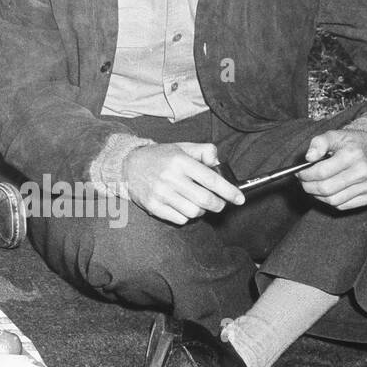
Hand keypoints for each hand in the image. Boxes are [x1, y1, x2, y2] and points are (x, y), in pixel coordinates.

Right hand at [122, 141, 243, 224]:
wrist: (127, 166)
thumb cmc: (159, 157)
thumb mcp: (181, 147)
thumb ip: (203, 150)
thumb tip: (218, 162)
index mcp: (180, 161)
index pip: (211, 180)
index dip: (229, 191)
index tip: (239, 199)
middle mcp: (170, 177)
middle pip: (205, 200)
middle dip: (219, 205)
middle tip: (219, 203)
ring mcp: (160, 193)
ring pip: (194, 212)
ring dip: (201, 211)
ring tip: (198, 204)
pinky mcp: (153, 206)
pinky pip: (179, 219)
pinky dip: (186, 216)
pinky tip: (183, 207)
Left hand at [296, 129, 366, 209]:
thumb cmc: (353, 143)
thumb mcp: (335, 135)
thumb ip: (319, 143)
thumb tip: (308, 157)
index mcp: (353, 155)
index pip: (321, 172)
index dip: (305, 174)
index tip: (299, 173)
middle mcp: (363, 172)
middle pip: (326, 188)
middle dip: (308, 186)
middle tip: (303, 181)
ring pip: (333, 200)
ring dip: (317, 195)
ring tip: (313, 186)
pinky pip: (344, 206)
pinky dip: (331, 201)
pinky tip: (327, 192)